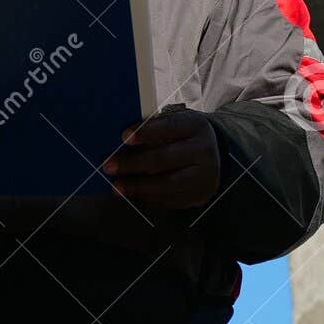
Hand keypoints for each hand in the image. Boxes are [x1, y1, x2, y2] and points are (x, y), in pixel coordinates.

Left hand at [101, 107, 220, 209]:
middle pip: (164, 159)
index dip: (146, 132)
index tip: (124, 136)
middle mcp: (204, 151)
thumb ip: (152, 128)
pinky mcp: (199, 195)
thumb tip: (119, 142)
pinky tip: (132, 195)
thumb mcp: (175, 123)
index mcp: (196, 126)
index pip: (169, 127)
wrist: (214, 153)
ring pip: (166, 185)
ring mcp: (204, 176)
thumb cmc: (184, 135)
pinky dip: (148, 199)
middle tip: (109, 166)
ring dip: (137, 187)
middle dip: (133, 164)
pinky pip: (170, 200)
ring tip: (117, 187)